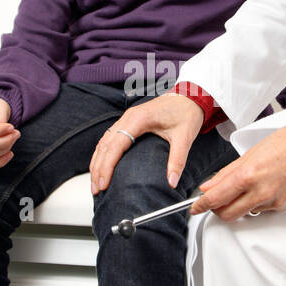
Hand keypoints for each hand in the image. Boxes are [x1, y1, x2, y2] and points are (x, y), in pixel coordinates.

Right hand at [89, 93, 203, 194]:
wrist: (190, 95)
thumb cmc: (186, 112)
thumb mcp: (184, 137)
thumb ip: (177, 160)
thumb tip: (172, 182)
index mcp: (138, 119)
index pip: (115, 146)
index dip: (107, 166)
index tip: (104, 184)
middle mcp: (128, 118)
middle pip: (105, 145)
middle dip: (98, 169)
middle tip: (96, 189)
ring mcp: (126, 119)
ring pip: (103, 142)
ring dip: (97, 162)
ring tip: (95, 183)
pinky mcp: (128, 122)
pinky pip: (109, 139)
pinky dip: (102, 154)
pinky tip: (100, 166)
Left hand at [189, 121, 285, 220]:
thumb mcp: (249, 154)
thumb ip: (225, 174)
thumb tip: (208, 186)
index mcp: (248, 176)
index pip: (215, 199)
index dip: (200, 205)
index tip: (195, 207)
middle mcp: (260, 193)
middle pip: (227, 214)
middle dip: (217, 210)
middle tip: (215, 200)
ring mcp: (272, 202)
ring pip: (244, 213)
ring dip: (238, 205)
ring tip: (245, 188)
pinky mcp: (282, 207)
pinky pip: (261, 210)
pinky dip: (255, 203)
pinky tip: (261, 188)